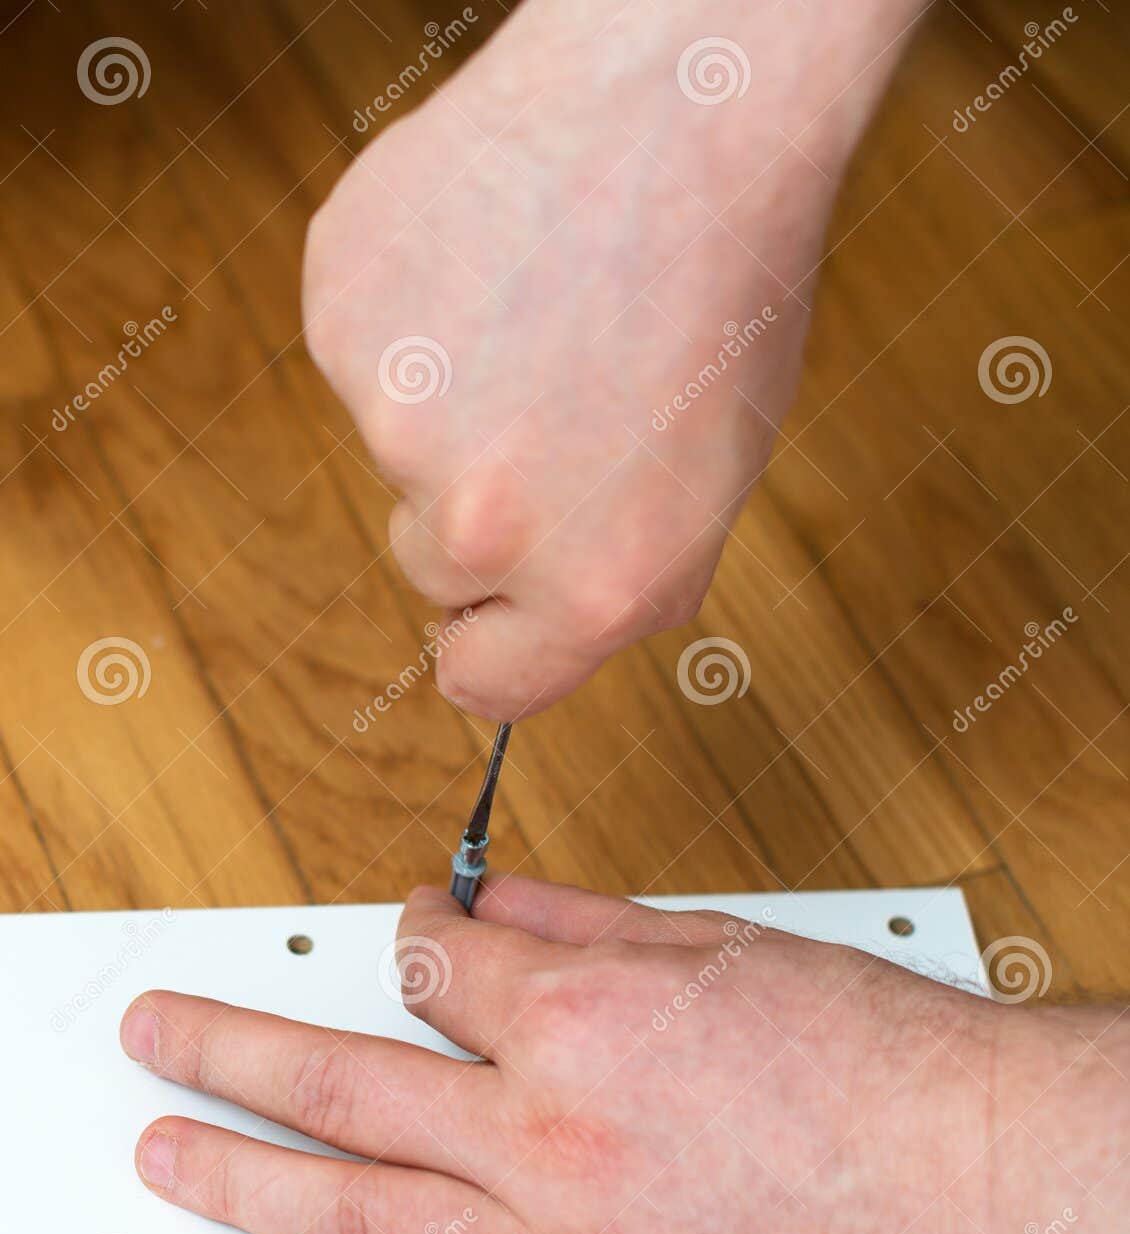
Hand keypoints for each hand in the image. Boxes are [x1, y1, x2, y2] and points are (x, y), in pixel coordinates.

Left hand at [121, 877, 1126, 1233]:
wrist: (979, 1184)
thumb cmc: (878, 1065)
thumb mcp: (722, 944)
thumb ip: (580, 923)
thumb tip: (481, 904)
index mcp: (582, 1018)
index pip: (426, 972)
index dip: (397, 947)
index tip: (391, 951)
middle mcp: (551, 1133)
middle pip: (341, 1084)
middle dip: (225, 1052)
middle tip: (158, 1036)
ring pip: (359, 1214)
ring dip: (243, 1179)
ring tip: (167, 1152)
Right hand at [302, 0, 917, 716]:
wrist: (680, 107)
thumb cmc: (723, 284)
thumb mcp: (715, 479)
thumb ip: (620, 580)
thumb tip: (533, 631)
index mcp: (594, 583)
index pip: (487, 686)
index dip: (489, 646)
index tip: (487, 618)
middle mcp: (487, 527)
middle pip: (431, 568)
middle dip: (475, 510)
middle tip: (547, 405)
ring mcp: (398, 423)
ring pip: (395, 455)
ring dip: (444, 404)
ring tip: (530, 311)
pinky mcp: (342, 322)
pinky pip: (361, 360)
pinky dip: (407, 322)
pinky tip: (483, 263)